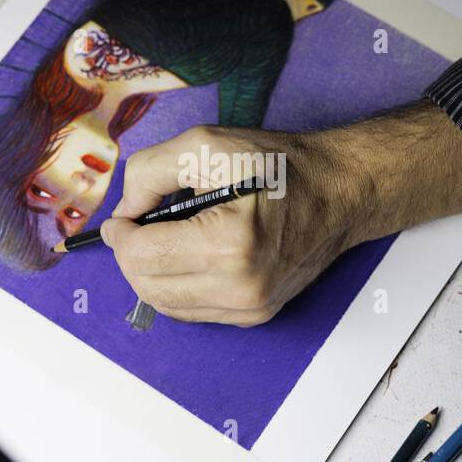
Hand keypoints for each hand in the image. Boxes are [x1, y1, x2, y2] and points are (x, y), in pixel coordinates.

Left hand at [100, 125, 356, 325]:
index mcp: (229, 246)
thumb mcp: (208, 146)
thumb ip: (150, 172)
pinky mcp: (256, 315)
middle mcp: (241, 288)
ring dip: (151, 274)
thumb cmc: (281, 166)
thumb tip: (125, 211)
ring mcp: (250, 308)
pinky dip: (177, 286)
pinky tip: (187, 256)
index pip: (142, 257)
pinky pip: (193, 311)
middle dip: (131, 255)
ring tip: (163, 239)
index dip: (120, 235)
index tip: (123, 218)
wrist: (341, 193)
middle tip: (137, 225)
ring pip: (166, 305)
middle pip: (148, 287)